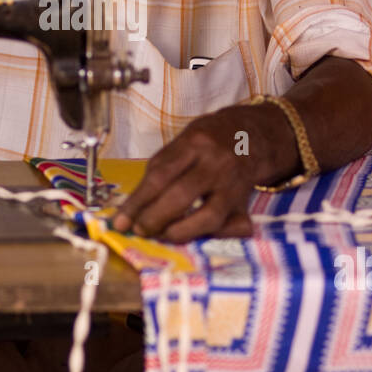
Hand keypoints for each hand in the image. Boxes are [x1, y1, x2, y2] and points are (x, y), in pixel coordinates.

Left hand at [110, 104, 292, 243]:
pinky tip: (196, 235)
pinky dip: (214, 237)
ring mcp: (235, 185)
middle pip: (181, 196)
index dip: (137, 202)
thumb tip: (132, 206)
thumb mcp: (181, 141)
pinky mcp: (246, 204)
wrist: (251, 135)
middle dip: (154, 218)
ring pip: (209, 217)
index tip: (121, 221)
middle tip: (140, 230)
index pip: (160, 175)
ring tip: (162, 234)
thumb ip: (160, 168)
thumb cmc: (207, 141)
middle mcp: (217, 163)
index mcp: (195, 143)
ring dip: (180, 232)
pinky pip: (232, 227)